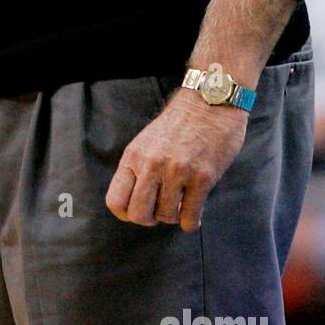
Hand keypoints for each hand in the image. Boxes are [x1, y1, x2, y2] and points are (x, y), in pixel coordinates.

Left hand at [106, 89, 248, 231]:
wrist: (209, 102)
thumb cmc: (179, 124)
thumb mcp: (147, 141)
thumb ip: (138, 168)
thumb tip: (133, 203)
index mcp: (133, 155)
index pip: (115, 200)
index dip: (126, 213)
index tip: (139, 210)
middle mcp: (151, 164)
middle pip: (138, 215)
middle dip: (149, 219)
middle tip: (159, 211)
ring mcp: (177, 172)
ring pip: (167, 217)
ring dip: (174, 215)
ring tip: (180, 202)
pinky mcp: (202, 178)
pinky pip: (190, 217)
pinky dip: (191, 221)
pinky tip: (192, 213)